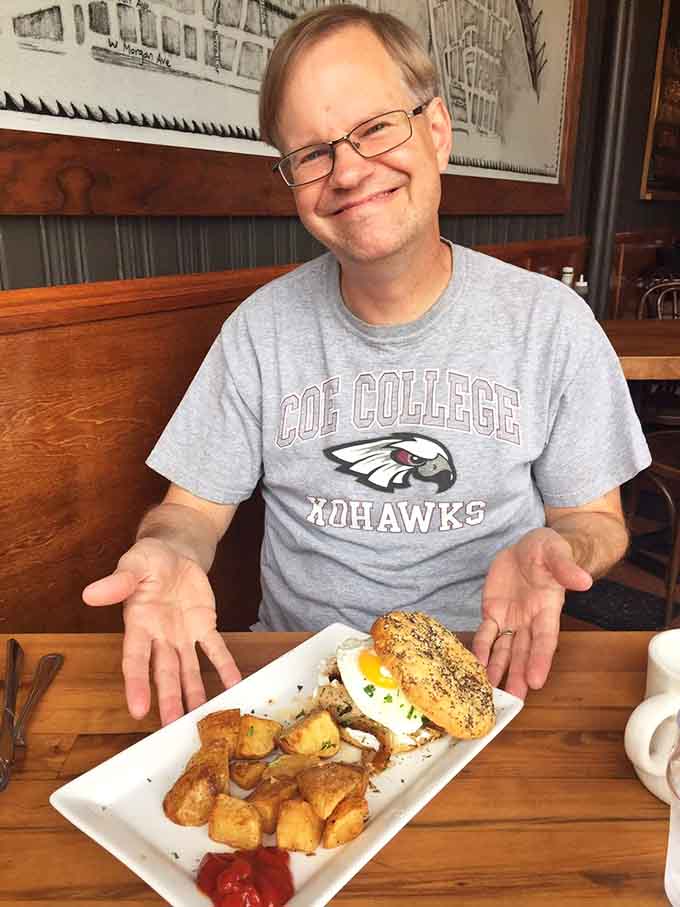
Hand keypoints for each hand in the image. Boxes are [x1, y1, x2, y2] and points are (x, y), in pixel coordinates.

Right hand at [82, 538, 241, 724]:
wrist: (174, 553)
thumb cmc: (148, 561)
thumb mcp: (132, 565)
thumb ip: (117, 582)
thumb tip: (90, 593)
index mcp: (138, 624)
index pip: (135, 659)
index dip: (137, 684)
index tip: (138, 709)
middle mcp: (160, 636)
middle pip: (164, 672)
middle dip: (168, 698)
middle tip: (172, 726)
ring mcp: (183, 635)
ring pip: (189, 669)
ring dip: (194, 693)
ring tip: (199, 717)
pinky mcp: (204, 626)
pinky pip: (216, 649)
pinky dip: (225, 666)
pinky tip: (234, 684)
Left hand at [471, 528, 591, 699]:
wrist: (528, 547)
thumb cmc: (547, 550)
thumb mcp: (556, 552)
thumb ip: (566, 568)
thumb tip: (583, 580)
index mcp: (548, 609)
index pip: (545, 639)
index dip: (540, 660)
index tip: (536, 681)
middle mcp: (530, 620)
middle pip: (524, 652)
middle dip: (518, 675)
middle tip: (512, 700)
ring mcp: (511, 619)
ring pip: (504, 650)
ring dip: (498, 670)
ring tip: (491, 693)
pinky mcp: (493, 612)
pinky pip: (485, 634)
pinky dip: (480, 650)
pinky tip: (475, 667)